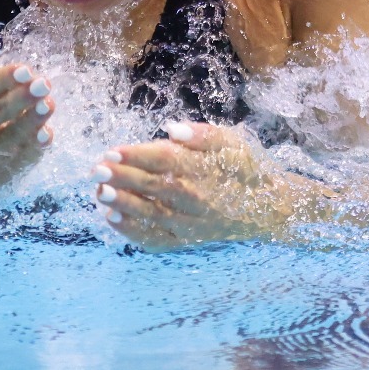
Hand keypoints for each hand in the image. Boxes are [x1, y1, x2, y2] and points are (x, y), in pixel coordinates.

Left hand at [91, 121, 320, 246]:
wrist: (271, 208)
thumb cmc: (248, 169)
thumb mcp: (233, 143)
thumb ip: (203, 135)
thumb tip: (172, 128)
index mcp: (206, 171)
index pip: (165, 161)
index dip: (137, 155)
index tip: (112, 150)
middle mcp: (197, 200)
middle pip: (154, 187)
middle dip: (122, 178)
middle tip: (97, 169)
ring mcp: (191, 225)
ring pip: (151, 216)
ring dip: (122, 204)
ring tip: (99, 192)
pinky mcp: (188, 241)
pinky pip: (157, 241)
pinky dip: (133, 233)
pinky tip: (112, 219)